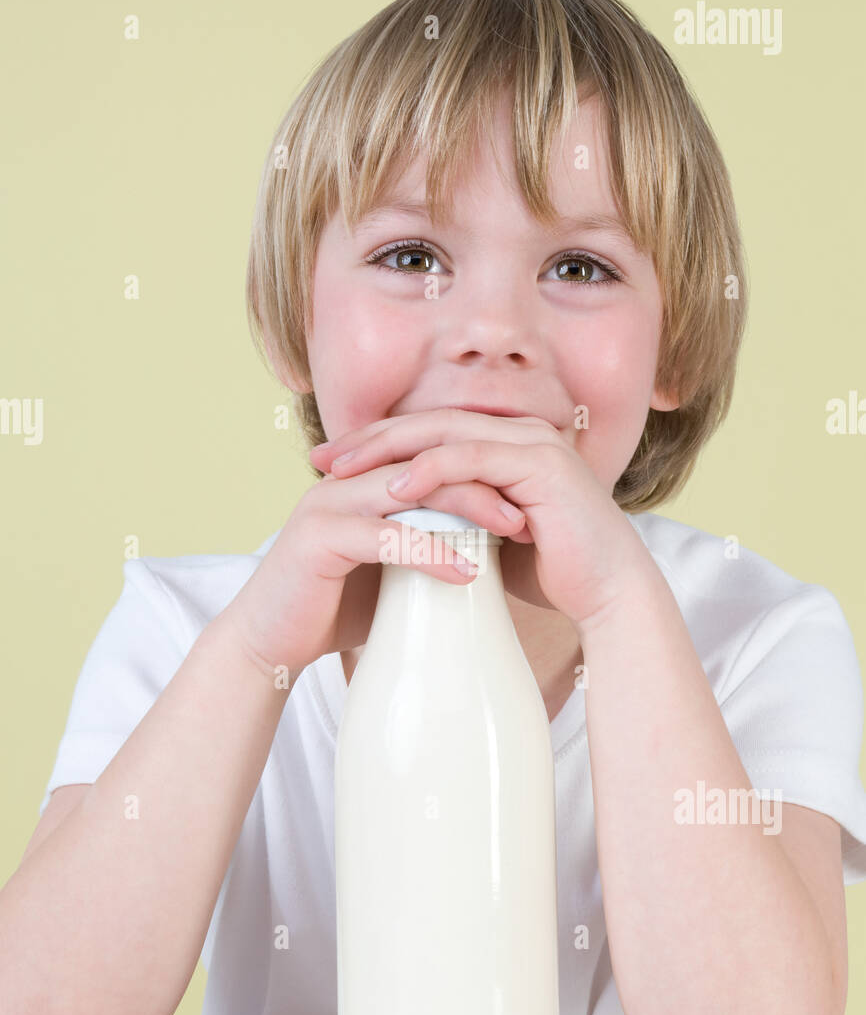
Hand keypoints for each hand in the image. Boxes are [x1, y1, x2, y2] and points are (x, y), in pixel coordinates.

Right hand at [221, 423, 532, 677]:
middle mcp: (344, 481)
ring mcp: (329, 505)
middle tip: (531, 509)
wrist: (269, 641)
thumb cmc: (333, 607)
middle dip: (485, 480)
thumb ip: (424, 547)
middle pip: (427, 462)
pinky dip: (431, 553)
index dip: (481, 470)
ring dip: (468, 508)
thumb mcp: (389, 569)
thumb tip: (486, 554)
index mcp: (361, 478)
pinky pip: (387, 538)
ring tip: (512, 531)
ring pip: (412, 491)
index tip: (530, 495)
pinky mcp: (320, 538)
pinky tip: (467, 575)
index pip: (431, 456)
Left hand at [310, 407, 649, 629]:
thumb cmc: (554, 574)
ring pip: (444, 431)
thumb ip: (458, 519)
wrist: (608, 593)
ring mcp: (534, 443)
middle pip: (429, 421)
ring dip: (388, 449)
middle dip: (370, 438)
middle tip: (321, 458)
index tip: (332, 465)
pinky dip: (430, 469)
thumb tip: (413, 529)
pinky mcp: (540, 464)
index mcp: (509, 443)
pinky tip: (394, 489)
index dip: (379, 444)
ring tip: (344, 471)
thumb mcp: (490, 538)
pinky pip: (472, 457)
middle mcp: (522, 433)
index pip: (432, 431)